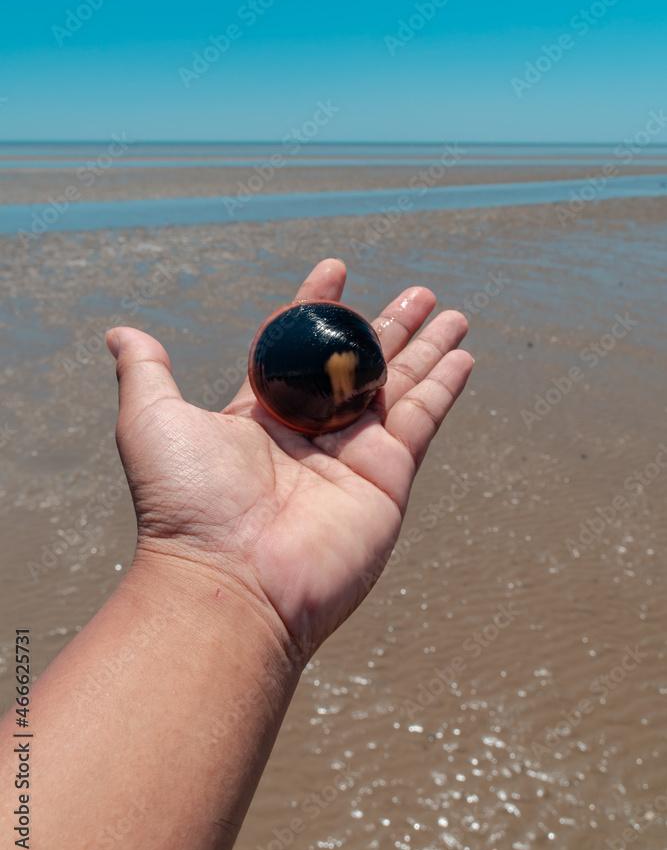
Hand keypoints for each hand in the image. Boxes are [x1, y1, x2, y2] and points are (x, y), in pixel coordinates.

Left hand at [106, 258, 472, 663]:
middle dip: (388, 325)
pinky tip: (463, 355)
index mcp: (260, 414)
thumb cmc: (183, 502)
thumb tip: (119, 331)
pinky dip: (445, 386)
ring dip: (426, 347)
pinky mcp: (387, 477)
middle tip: (417, 292)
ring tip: (450, 311)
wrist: (229, 581)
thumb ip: (146, 370)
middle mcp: (310, 431)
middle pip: (358, 362)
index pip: (296, 347)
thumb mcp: (151, 420)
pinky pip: (421, 420)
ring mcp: (352, 454)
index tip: (335, 269)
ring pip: (398, 384)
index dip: (315, 305)